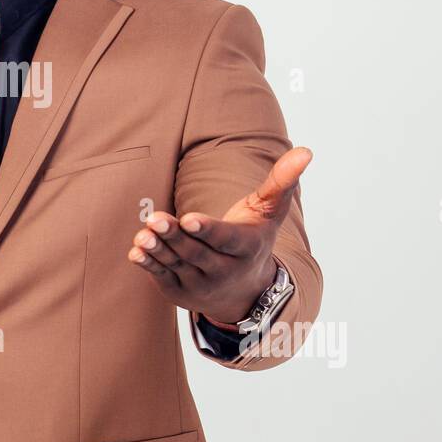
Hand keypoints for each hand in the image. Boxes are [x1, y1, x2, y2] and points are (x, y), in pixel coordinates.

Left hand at [126, 147, 311, 323]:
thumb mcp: (269, 211)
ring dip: (158, 250)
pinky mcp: (180, 291)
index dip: (207, 230)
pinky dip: (149, 265)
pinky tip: (136, 251)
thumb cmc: (254, 237)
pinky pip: (163, 277)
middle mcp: (225, 271)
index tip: (189, 219)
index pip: (225, 240)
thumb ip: (281, 181)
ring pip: (177, 265)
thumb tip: (305, 150)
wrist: (245, 288)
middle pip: (196, 253)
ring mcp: (201, 284)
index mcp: (246, 249)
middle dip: (175, 236)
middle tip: (155, 218)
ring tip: (143, 234)